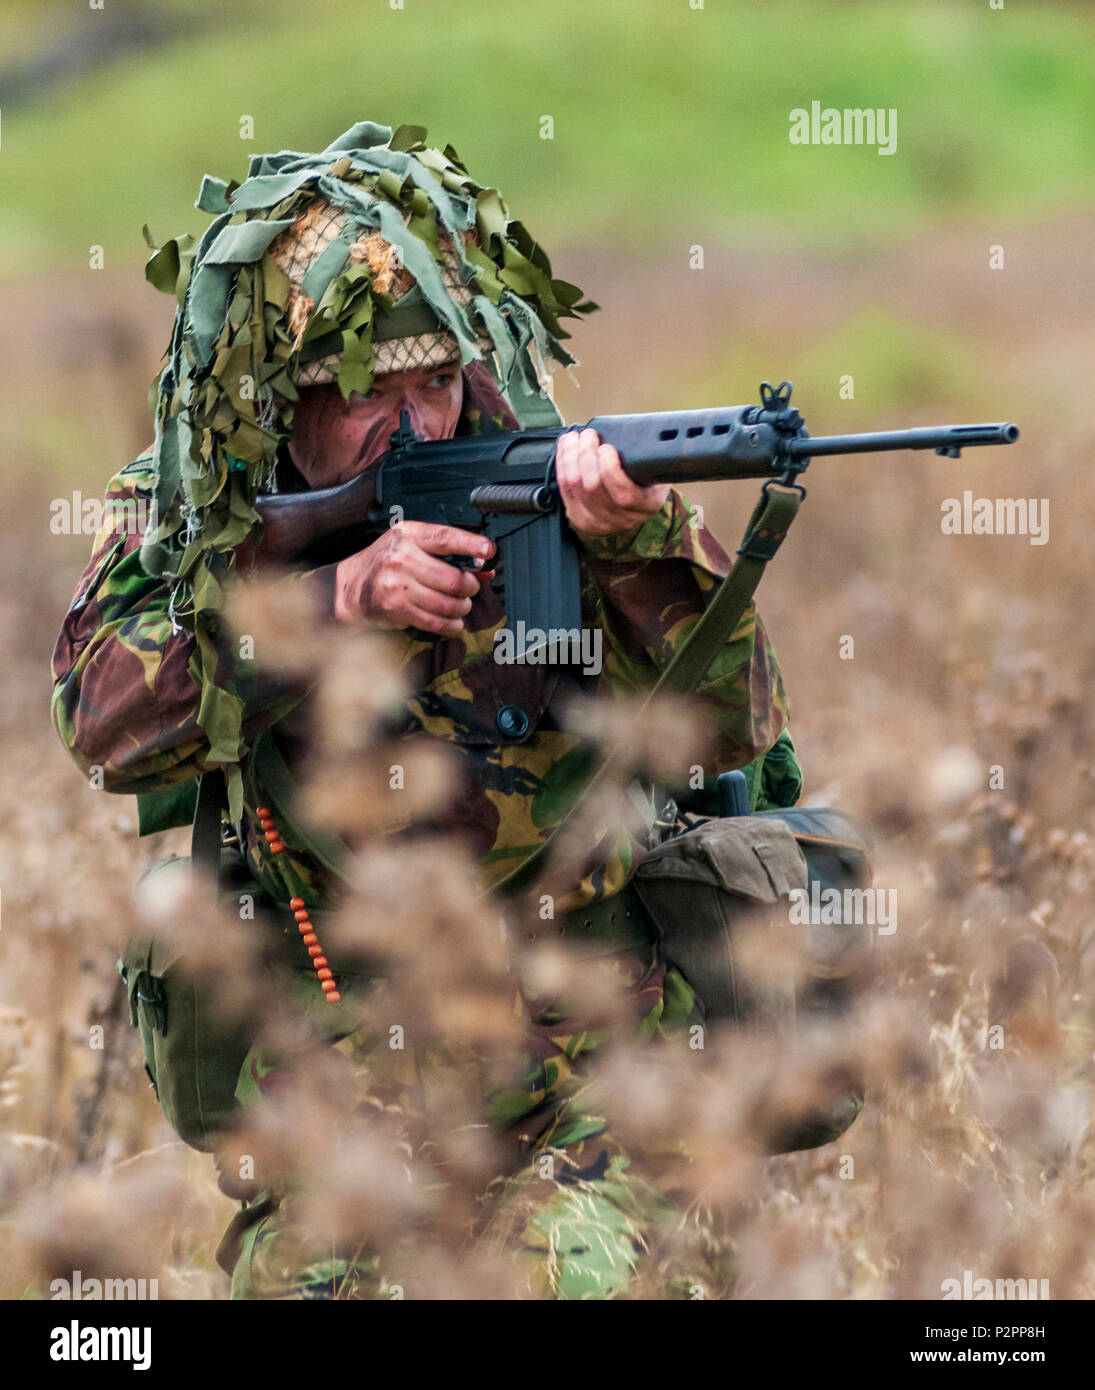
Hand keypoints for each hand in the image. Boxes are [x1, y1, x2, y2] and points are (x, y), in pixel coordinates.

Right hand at [334, 522, 494, 636]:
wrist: (350, 587)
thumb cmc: (387, 563)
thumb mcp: (413, 548)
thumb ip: (448, 556)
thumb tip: (485, 569)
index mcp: (409, 535)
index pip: (445, 538)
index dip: (470, 545)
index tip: (489, 551)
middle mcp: (401, 557)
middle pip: (453, 579)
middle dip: (470, 588)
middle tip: (470, 589)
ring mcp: (397, 585)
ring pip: (447, 603)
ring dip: (462, 608)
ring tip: (460, 606)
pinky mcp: (396, 609)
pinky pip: (435, 622)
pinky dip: (451, 625)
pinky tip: (453, 621)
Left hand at [555, 427, 669, 536]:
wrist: (634, 509)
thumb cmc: (648, 483)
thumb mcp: (658, 473)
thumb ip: (648, 460)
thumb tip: (630, 433)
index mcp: (645, 506)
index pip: (623, 494)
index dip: (610, 468)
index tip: (606, 447)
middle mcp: (621, 519)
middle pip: (593, 487)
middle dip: (586, 454)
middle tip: (588, 435)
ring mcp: (598, 522)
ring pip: (575, 486)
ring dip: (570, 456)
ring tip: (573, 438)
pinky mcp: (579, 518)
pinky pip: (564, 488)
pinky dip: (562, 464)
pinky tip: (565, 449)